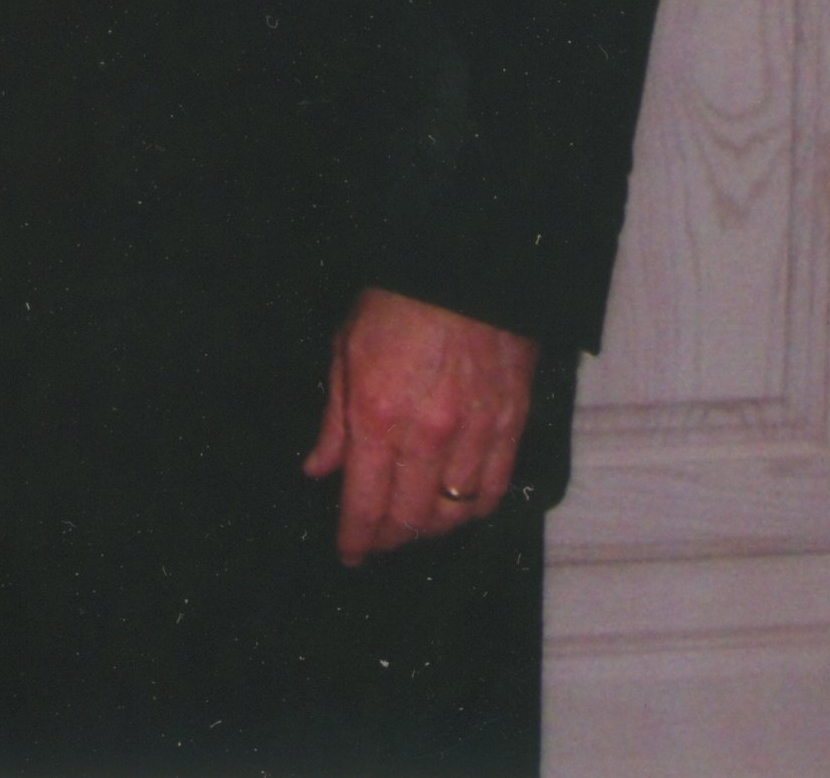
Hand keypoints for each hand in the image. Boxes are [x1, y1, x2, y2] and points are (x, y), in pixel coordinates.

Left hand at [302, 286, 536, 562]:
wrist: (464, 274)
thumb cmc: (395, 307)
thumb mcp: (345, 355)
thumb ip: (334, 423)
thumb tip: (318, 470)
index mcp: (378, 417)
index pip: (366, 502)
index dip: (356, 538)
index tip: (349, 555)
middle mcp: (428, 437)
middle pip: (411, 518)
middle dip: (390, 538)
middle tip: (378, 540)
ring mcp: (475, 436)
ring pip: (454, 513)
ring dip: (430, 529)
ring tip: (412, 526)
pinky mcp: (511, 429)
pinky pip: (494, 492)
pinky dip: (473, 511)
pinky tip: (456, 509)